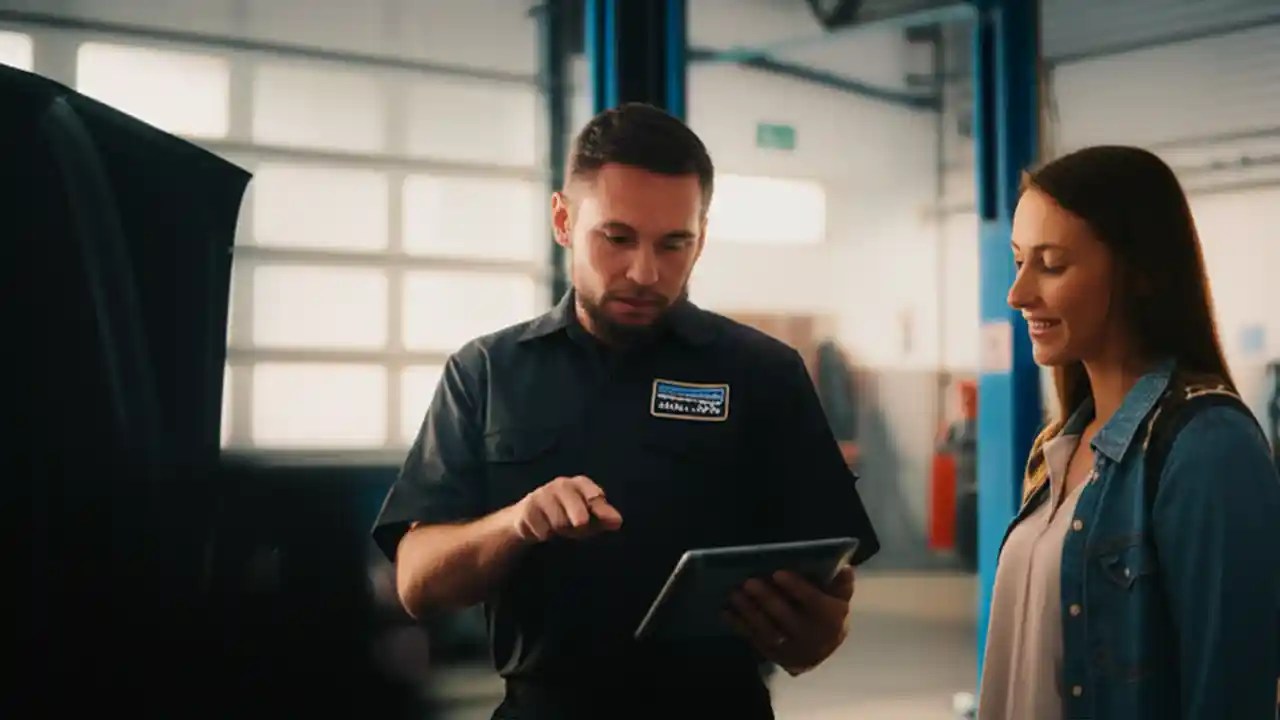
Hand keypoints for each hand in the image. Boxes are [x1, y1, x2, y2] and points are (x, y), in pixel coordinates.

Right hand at [509, 475, 622, 543]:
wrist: (528, 516)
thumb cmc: (565, 516)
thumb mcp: (588, 518)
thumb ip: (603, 518)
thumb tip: (617, 521)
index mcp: (580, 484)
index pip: (594, 495)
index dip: (600, 510)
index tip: (610, 521)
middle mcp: (561, 485)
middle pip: (578, 511)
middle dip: (580, 523)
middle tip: (579, 528)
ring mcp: (542, 494)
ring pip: (560, 522)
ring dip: (561, 530)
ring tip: (558, 527)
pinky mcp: (527, 508)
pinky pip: (542, 530)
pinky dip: (544, 534)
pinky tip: (543, 529)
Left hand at [724, 564, 854, 674]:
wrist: (824, 648)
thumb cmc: (829, 611)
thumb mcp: (840, 596)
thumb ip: (841, 583)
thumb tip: (845, 567)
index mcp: (831, 618)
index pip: (814, 602)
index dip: (796, 588)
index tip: (778, 572)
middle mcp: (813, 638)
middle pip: (788, 618)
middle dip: (767, 600)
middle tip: (749, 582)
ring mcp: (792, 650)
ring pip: (769, 632)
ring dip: (749, 612)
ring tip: (734, 594)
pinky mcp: (774, 656)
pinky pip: (755, 641)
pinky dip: (739, 626)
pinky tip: (726, 611)